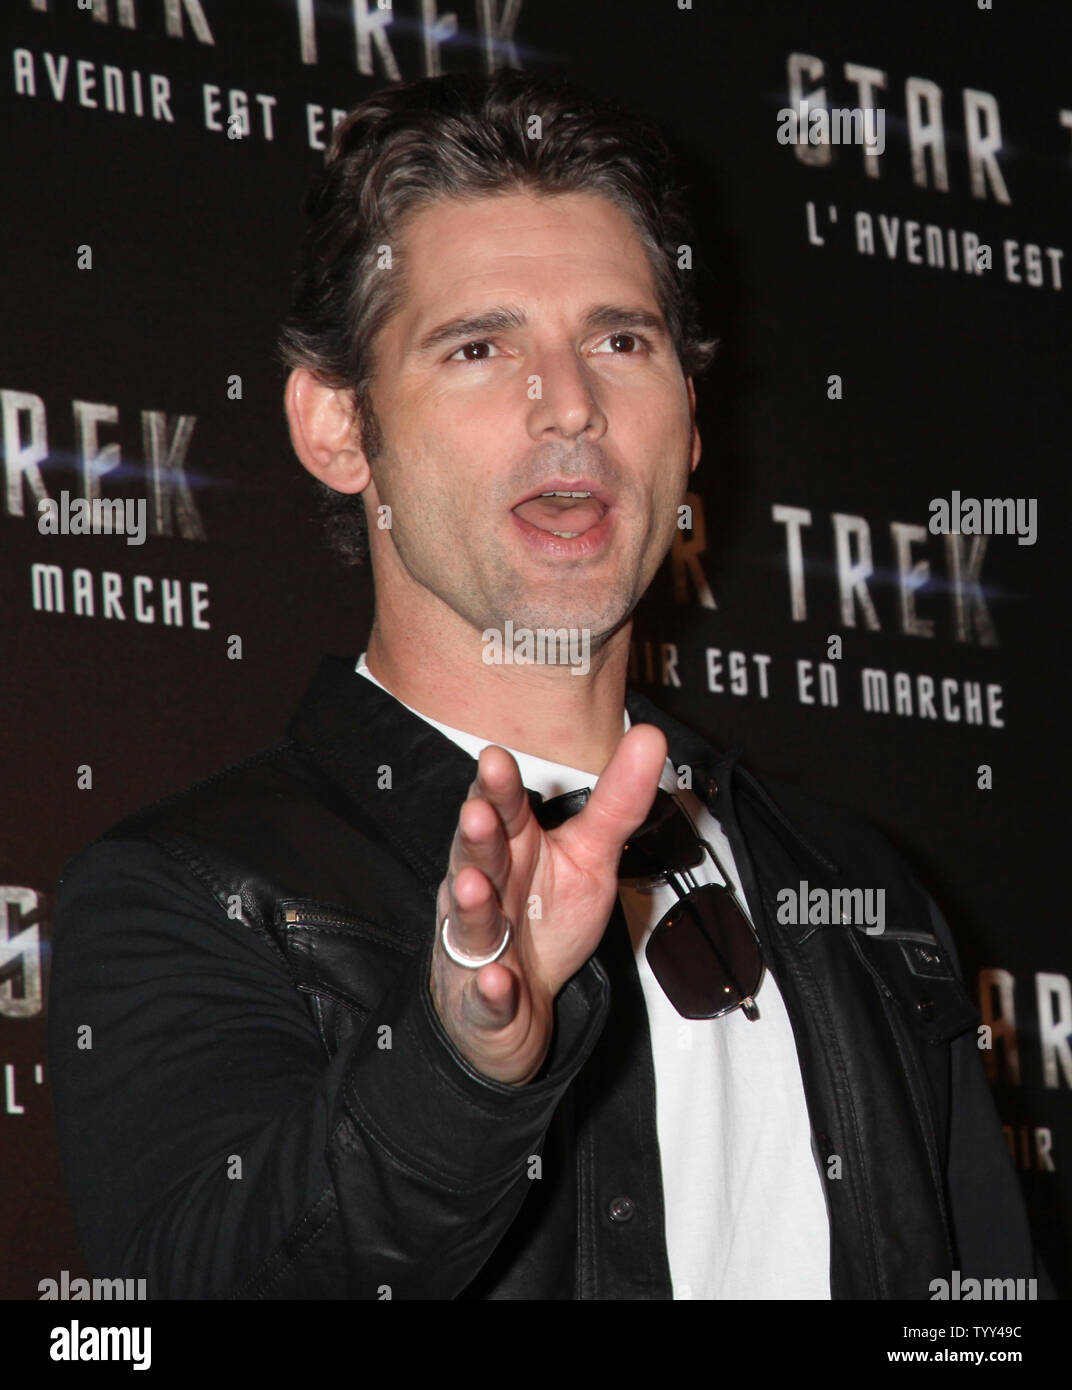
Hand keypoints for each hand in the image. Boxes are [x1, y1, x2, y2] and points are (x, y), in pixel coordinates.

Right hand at [429, 723, 666, 1084]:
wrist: (516, 1001)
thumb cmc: (544, 917)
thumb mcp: (590, 857)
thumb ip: (617, 800)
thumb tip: (652, 737)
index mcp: (513, 850)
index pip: (503, 812)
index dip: (498, 788)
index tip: (497, 758)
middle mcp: (488, 889)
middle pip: (479, 858)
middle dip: (477, 837)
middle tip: (478, 813)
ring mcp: (479, 945)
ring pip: (472, 922)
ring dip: (472, 904)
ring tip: (477, 886)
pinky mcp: (483, 997)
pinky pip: (485, 995)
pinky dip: (490, 988)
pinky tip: (497, 979)